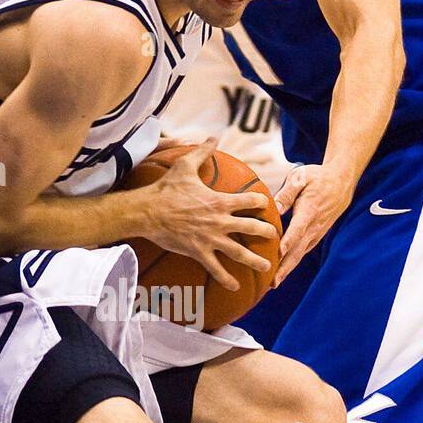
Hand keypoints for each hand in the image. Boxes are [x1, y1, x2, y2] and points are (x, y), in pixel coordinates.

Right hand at [142, 140, 278, 290]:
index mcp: (220, 200)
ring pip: (239, 252)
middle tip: (274, 236)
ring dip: (254, 260)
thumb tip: (213, 136)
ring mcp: (210, 238)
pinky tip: (235, 286)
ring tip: (266, 267)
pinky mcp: (199, 252)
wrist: (148, 211)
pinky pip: (216, 268)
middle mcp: (219, 221)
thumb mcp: (185, 165)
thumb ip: (202, 151)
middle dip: (265, 232)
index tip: (267, 206)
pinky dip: (226, 279)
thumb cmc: (166, 189)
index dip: (260, 203)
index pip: (249, 201)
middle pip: (250, 228)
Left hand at [273, 162, 353, 285]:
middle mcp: (314, 226)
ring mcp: (316, 233)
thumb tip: (274, 207)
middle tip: (272, 282)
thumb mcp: (301, 177)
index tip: (278, 252)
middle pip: (298, 249)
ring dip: (287, 270)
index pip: (298, 228)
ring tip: (273, 284)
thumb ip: (287, 193)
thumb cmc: (317, 178)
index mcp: (309, 210)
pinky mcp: (315, 236)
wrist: (341, 183)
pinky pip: (302, 252)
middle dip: (285, 267)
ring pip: (300, 254)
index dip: (289, 241)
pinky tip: (281, 273)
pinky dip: (292, 264)